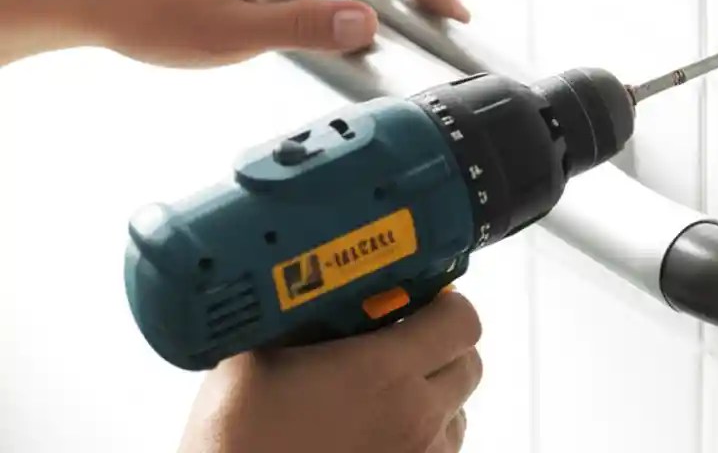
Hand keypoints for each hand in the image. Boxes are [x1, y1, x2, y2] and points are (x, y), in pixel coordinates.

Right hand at [178, 290, 481, 452]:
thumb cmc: (237, 440)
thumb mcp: (255, 358)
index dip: (446, 306)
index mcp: (385, 371)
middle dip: (442, 347)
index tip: (422, 302)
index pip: (461, 322)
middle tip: (402, 343)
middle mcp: (416, 417)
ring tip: (384, 393)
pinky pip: (440, 451)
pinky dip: (423, 435)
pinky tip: (376, 430)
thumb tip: (318, 291)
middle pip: (469, 365)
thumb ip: (299, 319)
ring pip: (457, 412)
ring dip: (434, 394)